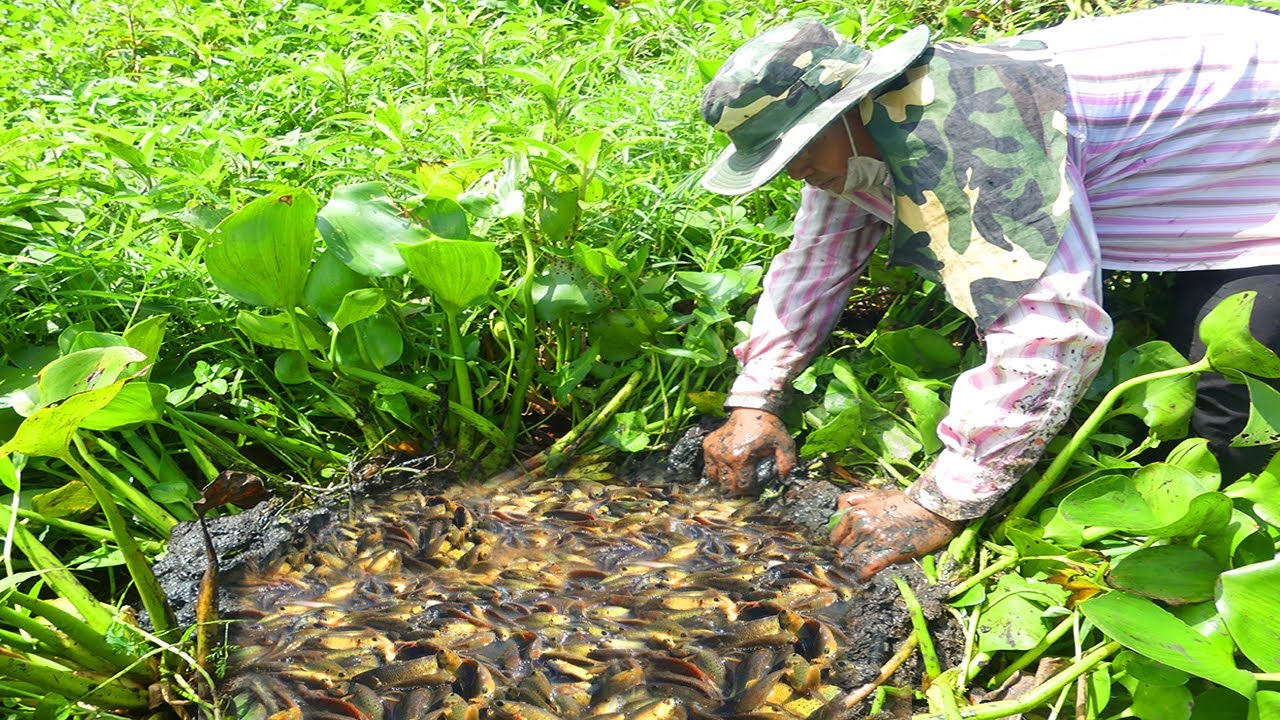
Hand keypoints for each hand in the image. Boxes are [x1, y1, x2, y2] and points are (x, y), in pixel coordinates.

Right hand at [702, 409, 796, 493]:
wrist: (751, 408)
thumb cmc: (768, 428)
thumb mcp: (784, 444)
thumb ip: (787, 464)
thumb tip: (785, 481)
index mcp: (741, 458)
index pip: (743, 487)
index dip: (751, 490)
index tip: (756, 485)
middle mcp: (724, 456)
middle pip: (727, 486)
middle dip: (737, 488)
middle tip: (746, 482)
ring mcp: (714, 451)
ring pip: (714, 479)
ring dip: (725, 480)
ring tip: (735, 475)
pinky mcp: (708, 445)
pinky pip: (709, 466)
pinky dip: (716, 469)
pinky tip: (727, 465)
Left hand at [830, 488, 962, 580]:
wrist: (933, 508)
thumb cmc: (907, 501)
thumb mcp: (876, 493)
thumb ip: (855, 500)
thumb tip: (839, 511)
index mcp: (856, 512)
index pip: (835, 536)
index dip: (840, 545)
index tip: (846, 550)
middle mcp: (861, 525)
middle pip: (843, 551)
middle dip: (846, 558)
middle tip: (852, 564)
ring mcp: (874, 539)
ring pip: (853, 561)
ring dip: (854, 568)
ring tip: (859, 572)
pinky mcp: (889, 552)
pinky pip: (867, 569)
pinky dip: (863, 576)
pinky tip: (865, 578)